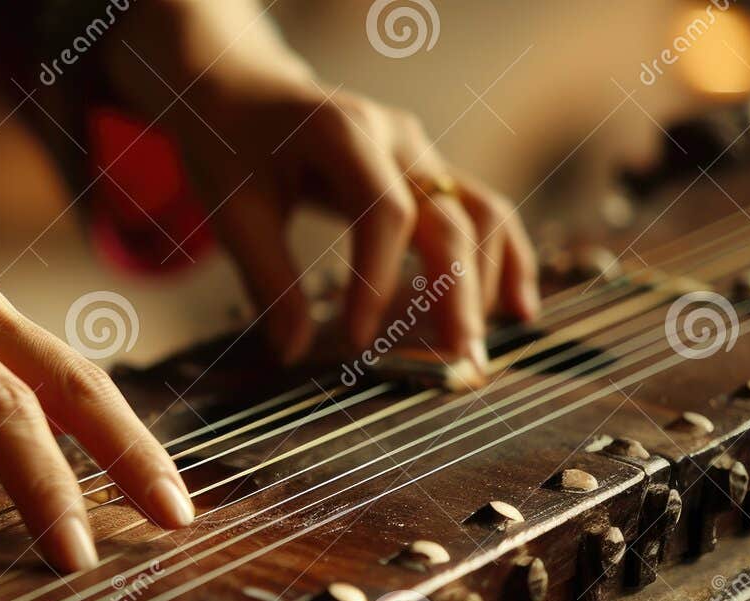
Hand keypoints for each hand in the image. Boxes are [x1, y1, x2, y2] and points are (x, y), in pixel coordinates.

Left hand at [107, 0, 539, 367]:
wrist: (247, 95)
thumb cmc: (234, 149)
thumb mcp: (235, 212)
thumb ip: (268, 280)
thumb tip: (292, 353)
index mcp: (344, 133)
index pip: (384, 213)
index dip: (377, 281)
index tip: (357, 342)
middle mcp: (396, 138)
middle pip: (448, 217)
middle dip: (455, 291)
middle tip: (456, 357)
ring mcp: (420, 153)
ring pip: (480, 213)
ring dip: (489, 280)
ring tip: (479, 345)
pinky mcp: (428, 172)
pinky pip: (479, 213)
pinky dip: (502, 258)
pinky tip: (515, 308)